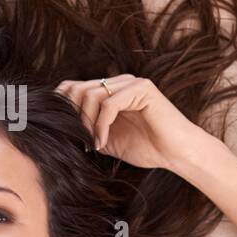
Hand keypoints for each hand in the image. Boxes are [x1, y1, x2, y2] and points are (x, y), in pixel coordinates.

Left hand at [55, 74, 208, 171]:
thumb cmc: (146, 148)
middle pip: (79, 89)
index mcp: (110, 91)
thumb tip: (61, 130)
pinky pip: (109, 104)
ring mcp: (130, 83)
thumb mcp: (106, 140)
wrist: (176, 154)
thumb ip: (87, 130)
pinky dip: (101, 126)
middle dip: (74, 117)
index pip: (74, 87)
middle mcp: (119, 82)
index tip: (63, 132)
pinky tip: (102, 143)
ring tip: (93, 143)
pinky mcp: (142, 88)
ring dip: (87, 123)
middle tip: (80, 140)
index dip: (63, 105)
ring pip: (92, 95)